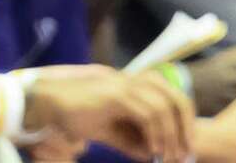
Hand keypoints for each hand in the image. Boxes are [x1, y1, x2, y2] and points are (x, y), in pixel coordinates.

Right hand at [24, 66, 195, 162]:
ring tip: (170, 157)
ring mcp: (124, 85)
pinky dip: (155, 135)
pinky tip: (154, 151)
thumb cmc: (76, 116)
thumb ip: (131, 141)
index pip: (172, 95)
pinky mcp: (115, 95)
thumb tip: (151, 155)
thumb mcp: (110, 131)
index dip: (184, 120)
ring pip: (164, 107)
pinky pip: (147, 114)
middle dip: (186, 127)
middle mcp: (132, 80)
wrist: (49, 105)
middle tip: (186, 153)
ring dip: (171, 136)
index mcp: (133, 85)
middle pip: (175, 97)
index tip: (186, 146)